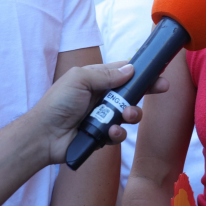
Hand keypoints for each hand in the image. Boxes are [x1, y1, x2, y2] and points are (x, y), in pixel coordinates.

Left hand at [32, 62, 168, 164]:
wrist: (43, 136)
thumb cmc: (58, 103)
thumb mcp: (79, 79)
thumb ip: (105, 75)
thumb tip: (130, 69)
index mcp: (96, 79)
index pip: (123, 72)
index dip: (140, 72)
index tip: (157, 71)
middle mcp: (101, 97)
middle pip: (131, 93)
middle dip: (146, 91)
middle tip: (162, 88)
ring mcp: (102, 117)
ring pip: (128, 114)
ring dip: (132, 114)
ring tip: (127, 116)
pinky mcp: (102, 135)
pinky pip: (119, 134)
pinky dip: (117, 133)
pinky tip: (110, 132)